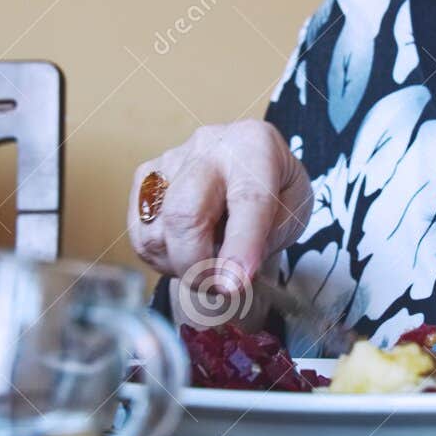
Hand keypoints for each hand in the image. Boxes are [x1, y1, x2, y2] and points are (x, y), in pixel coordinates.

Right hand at [127, 120, 312, 295]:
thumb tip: (230, 278)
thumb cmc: (274, 190)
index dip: (241, 247)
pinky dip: (164, 258)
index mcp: (254, 147)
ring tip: (210, 263)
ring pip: (158, 231)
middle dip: (198, 266)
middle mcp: (208, 147)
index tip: (237, 283)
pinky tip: (188, 251)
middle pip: (184, 213)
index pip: (247, 200)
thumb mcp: (293, 213)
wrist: (249, 165)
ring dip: (183, 266)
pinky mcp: (144, 178)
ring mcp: (170, 161)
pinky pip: (142, 235)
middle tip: (221, 288)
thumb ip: (266, 241)